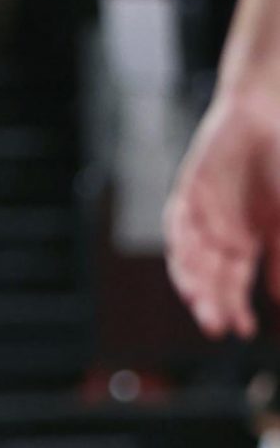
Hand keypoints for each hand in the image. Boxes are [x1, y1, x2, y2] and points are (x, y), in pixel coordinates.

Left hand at [165, 81, 279, 338]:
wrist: (267, 117)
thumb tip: (278, 299)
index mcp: (245, 243)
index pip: (234, 285)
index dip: (235, 308)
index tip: (241, 331)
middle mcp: (219, 233)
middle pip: (208, 275)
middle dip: (211, 301)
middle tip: (214, 325)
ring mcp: (201, 212)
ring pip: (188, 255)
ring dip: (192, 279)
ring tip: (199, 300)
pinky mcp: (189, 191)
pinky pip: (178, 222)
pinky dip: (181, 242)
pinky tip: (188, 259)